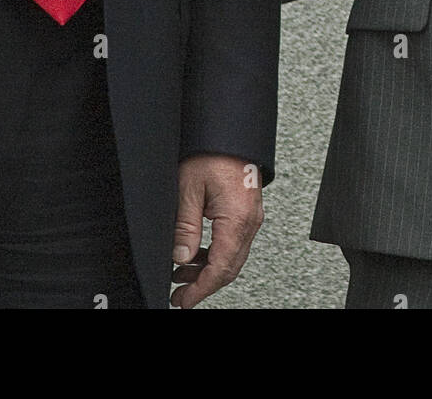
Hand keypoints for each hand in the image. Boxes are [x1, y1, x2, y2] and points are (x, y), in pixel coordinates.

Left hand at [170, 154, 263, 308]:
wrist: (229, 130)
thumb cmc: (212, 151)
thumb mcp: (188, 189)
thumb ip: (185, 227)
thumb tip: (180, 257)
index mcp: (237, 220)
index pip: (220, 269)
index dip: (200, 289)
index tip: (183, 301)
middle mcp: (250, 222)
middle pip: (229, 268)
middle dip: (203, 284)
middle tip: (180, 294)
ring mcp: (251, 217)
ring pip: (231, 257)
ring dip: (207, 268)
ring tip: (181, 271)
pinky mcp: (247, 211)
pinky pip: (234, 242)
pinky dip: (215, 253)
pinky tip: (197, 253)